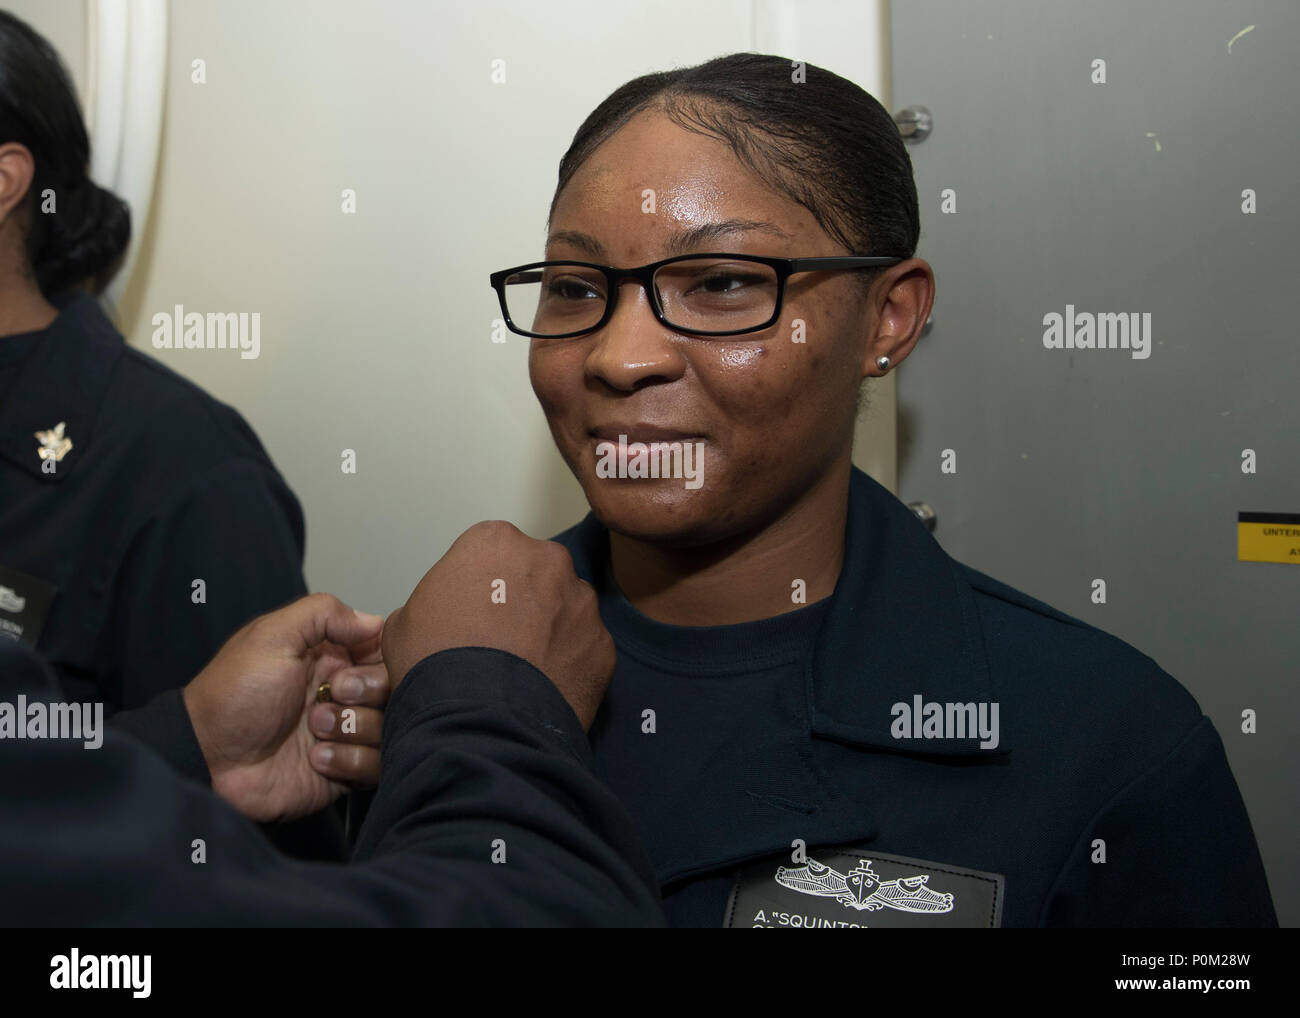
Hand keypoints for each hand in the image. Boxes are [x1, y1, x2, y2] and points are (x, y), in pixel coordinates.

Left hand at [182, 593, 390, 822]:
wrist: (208, 759)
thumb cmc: (233, 695)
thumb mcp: (271, 636)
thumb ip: (323, 612)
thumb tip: (374, 621)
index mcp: (330, 658)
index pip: (384, 650)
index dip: (379, 657)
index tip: (353, 663)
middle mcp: (342, 694)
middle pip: (394, 688)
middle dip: (366, 692)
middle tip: (329, 696)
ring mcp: (345, 734)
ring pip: (390, 727)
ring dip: (353, 729)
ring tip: (313, 731)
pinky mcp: (345, 771)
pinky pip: (376, 766)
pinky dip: (349, 761)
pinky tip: (315, 758)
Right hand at [382, 521, 615, 729]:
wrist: (476, 722)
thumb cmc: (435, 666)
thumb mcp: (403, 623)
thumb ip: (432, 603)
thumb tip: (437, 617)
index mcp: (496, 542)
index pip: (491, 552)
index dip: (480, 584)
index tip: (472, 611)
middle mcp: (548, 561)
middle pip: (537, 574)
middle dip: (524, 600)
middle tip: (500, 640)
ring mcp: (582, 602)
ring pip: (568, 609)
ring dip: (552, 630)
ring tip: (524, 669)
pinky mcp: (604, 644)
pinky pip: (587, 648)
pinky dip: (572, 664)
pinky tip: (546, 688)